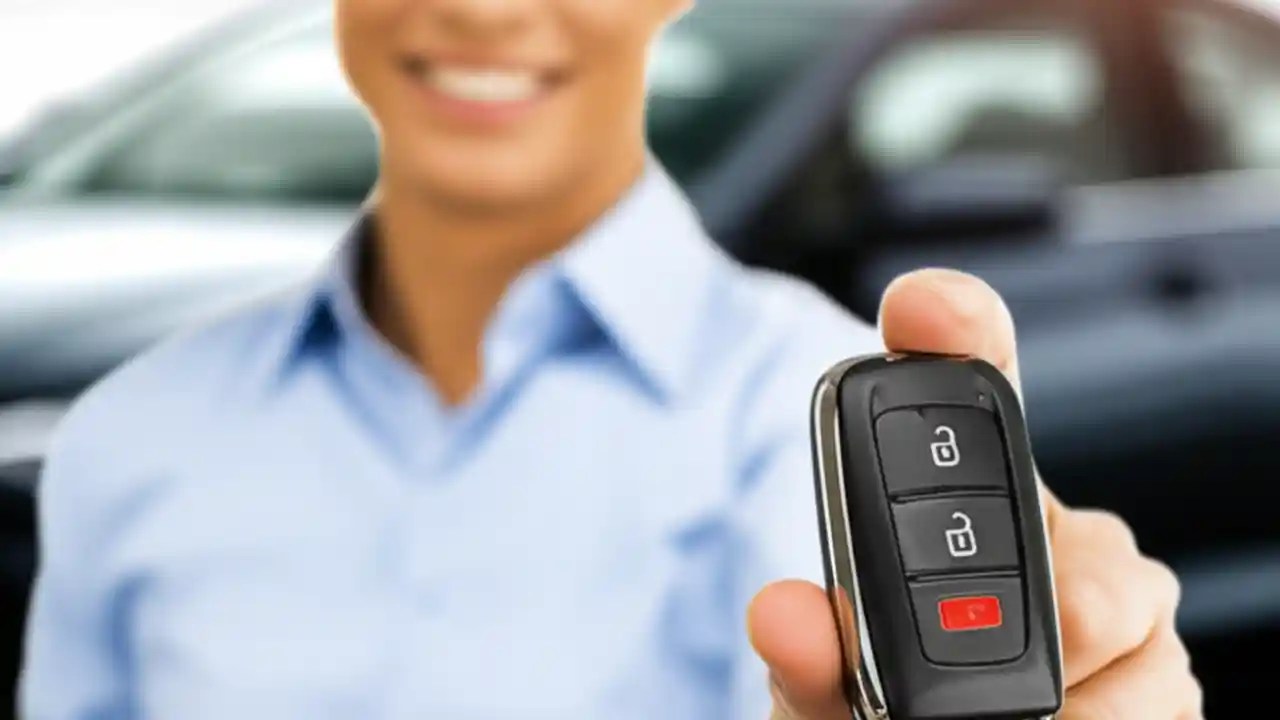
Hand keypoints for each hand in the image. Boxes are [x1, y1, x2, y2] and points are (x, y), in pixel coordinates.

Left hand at [750, 269, 1202, 718]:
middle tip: (968, 671)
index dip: (952, 325)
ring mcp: (1119, 596)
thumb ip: (808, 647)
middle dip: (1014, 602)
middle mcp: (1051, 527)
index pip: (969, 375)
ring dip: (1040, 693)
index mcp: (959, 497)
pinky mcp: (1164, 667)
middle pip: (1064, 522)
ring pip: (1105, 619)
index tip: (924, 306)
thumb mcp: (832, 679)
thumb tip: (783, 612)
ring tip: (995, 713)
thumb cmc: (887, 702)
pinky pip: (1146, 693)